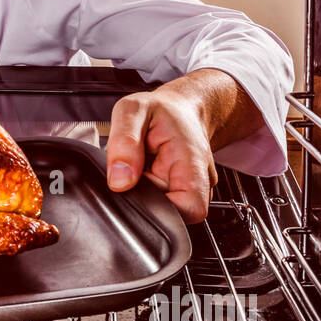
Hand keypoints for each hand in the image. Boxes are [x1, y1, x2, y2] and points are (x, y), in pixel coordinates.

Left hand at [105, 88, 218, 223]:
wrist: (179, 108)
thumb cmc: (159, 109)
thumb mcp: (133, 110)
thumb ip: (124, 142)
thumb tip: (120, 181)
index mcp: (192, 160)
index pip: (190, 208)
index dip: (159, 206)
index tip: (140, 183)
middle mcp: (200, 179)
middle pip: (174, 212)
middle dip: (146, 197)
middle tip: (138, 168)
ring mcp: (194, 188)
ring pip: (167, 209)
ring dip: (147, 193)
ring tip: (144, 166)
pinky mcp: (183, 192)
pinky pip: (162, 202)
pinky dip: (148, 191)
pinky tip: (147, 171)